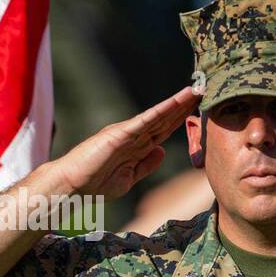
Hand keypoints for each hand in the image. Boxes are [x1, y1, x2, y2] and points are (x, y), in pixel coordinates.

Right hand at [44, 87, 198, 200]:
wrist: (71, 185)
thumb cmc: (94, 184)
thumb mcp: (128, 178)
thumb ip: (146, 165)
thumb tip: (163, 151)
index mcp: (135, 147)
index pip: (163, 130)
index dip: (181, 119)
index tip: (198, 109)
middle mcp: (133, 135)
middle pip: (164, 119)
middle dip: (184, 106)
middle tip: (204, 91)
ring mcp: (126, 132)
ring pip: (158, 115)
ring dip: (177, 103)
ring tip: (194, 91)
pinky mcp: (119, 133)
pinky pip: (145, 120)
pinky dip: (161, 110)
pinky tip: (176, 102)